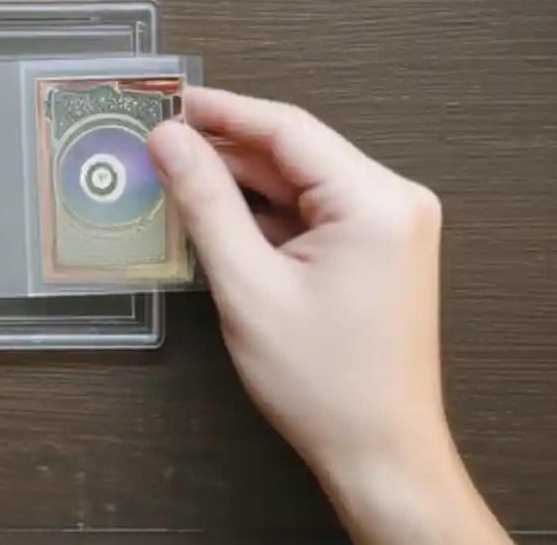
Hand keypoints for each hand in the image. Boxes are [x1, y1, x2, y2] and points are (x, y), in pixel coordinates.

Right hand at [148, 88, 508, 544]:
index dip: (221, 111)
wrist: (381, 453)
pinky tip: (220, 220)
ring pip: (301, 182)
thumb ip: (205, 203)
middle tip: (160, 146)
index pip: (287, 128)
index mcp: (376, 201)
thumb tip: (170, 142)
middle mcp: (395, 201)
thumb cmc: (325, 384)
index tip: (169, 103)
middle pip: (294, 152)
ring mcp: (392, 225)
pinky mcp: (380, 249)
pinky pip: (315, 212)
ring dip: (242, 183)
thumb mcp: (248, 286)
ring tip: (178, 182)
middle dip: (225, 150)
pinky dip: (267, 214)